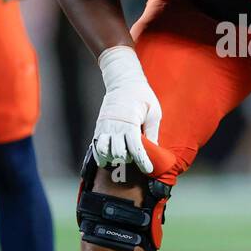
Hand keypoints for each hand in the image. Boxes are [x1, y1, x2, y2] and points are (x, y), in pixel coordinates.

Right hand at [93, 46, 161, 173]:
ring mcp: (105, 127)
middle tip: (135, 158)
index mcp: (131, 123)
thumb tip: (154, 149)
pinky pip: (96, 146)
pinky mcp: (99, 127)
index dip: (142, 161)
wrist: (124, 80)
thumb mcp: (154, 112)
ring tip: (121, 159)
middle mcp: (115, 126)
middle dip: (128, 160)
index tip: (148, 170)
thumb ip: (152, 131)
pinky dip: (100, 156)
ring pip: (104, 152)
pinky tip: (106, 160)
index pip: (136, 148)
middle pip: (119, 153)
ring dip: (113, 159)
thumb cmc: (142, 95)